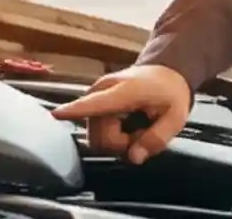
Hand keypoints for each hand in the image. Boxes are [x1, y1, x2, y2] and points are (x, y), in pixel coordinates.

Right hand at [51, 64, 191, 164]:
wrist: (164, 73)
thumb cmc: (170, 92)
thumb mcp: (176, 117)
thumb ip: (157, 138)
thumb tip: (133, 158)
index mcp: (123, 91)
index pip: (95, 103)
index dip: (75, 111)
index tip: (55, 114)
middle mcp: (102, 91)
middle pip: (99, 137)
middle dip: (121, 145)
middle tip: (143, 134)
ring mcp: (95, 97)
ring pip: (96, 139)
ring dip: (117, 142)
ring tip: (136, 128)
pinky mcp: (92, 103)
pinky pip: (96, 133)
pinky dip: (111, 136)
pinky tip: (126, 126)